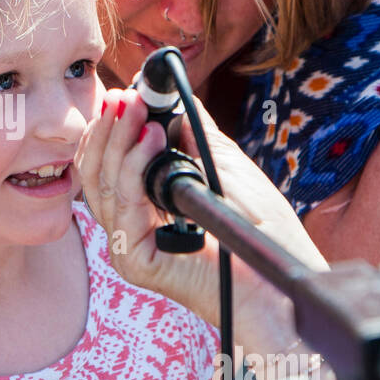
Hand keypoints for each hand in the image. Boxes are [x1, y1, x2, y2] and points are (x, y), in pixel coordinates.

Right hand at [77, 88, 325, 352]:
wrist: (283, 283)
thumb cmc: (262, 235)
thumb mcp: (227, 168)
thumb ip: (198, 137)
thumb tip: (177, 101)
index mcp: (144, 208)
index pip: (107, 164)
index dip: (109, 129)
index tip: (123, 96)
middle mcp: (130, 227)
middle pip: (96, 172)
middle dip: (108, 129)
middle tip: (123, 98)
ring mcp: (129, 246)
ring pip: (103, 185)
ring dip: (117, 141)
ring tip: (137, 110)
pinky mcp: (136, 261)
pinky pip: (124, 206)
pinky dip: (133, 168)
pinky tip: (151, 140)